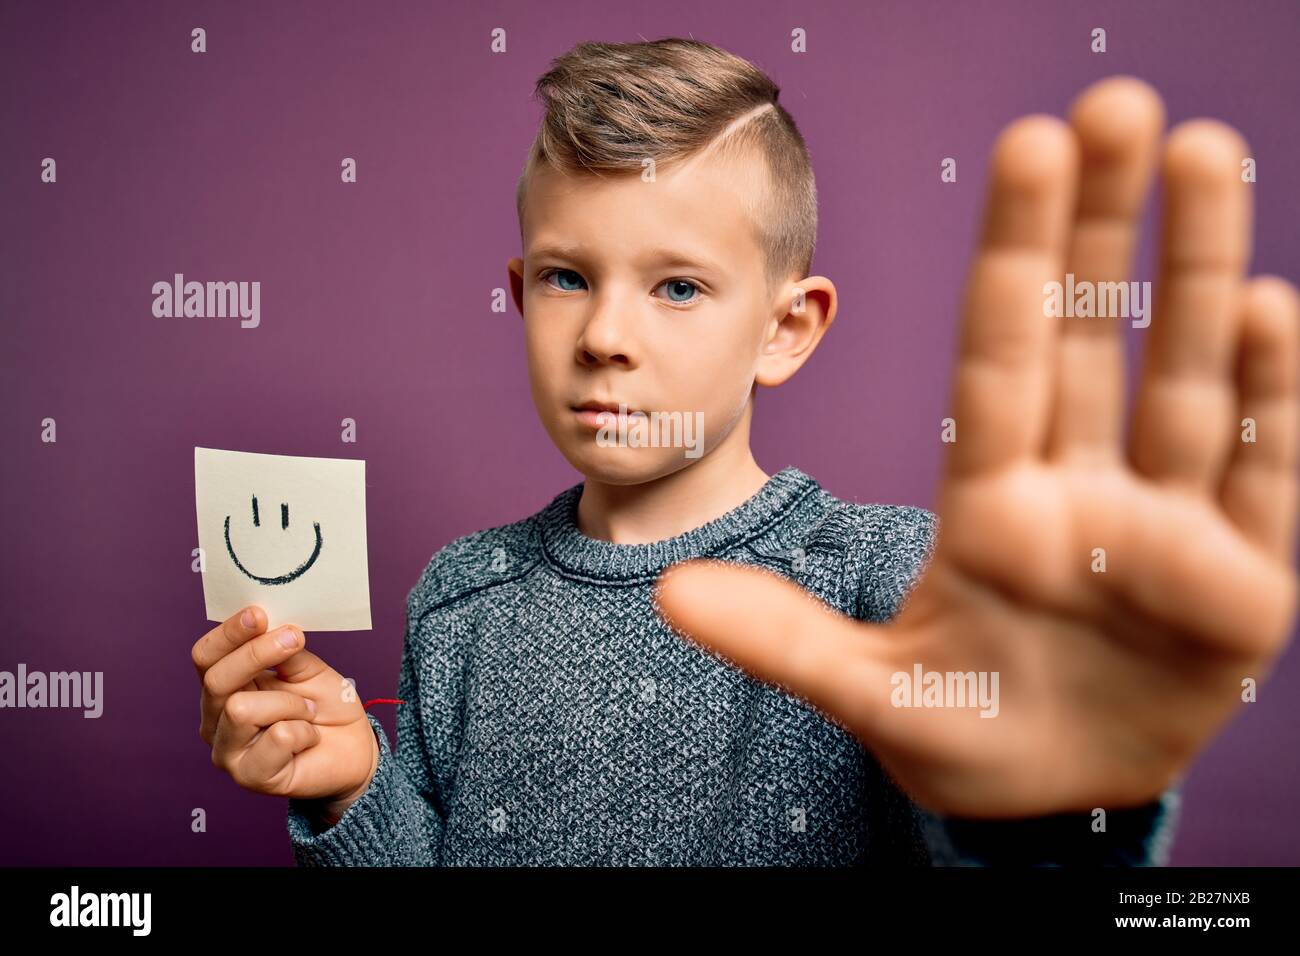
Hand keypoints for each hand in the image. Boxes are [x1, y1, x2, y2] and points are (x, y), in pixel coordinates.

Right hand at [193, 606, 377, 821]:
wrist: (354, 747)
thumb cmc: (324, 705)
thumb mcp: (305, 667)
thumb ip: (281, 649)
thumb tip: (267, 624)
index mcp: (223, 687)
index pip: (205, 657)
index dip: (228, 634)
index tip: (258, 614)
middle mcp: (215, 719)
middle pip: (216, 680)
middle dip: (257, 655)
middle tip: (295, 641)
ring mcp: (227, 751)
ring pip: (242, 709)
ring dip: (290, 703)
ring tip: (307, 710)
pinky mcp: (250, 776)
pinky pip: (277, 736)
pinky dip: (304, 730)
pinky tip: (309, 737)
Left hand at [653, 76, 1298, 818]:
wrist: (1057, 804)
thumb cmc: (964, 733)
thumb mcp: (872, 693)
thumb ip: (782, 640)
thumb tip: (666, 591)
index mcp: (991, 509)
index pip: (999, 362)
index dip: (1011, 260)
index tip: (1024, 146)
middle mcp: (1079, 493)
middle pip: (1091, 341)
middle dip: (1102, 230)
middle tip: (1113, 106)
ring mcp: (1165, 529)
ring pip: (1187, 381)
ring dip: (1199, 273)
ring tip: (1200, 153)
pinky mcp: (1242, 578)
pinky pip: (1262, 474)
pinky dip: (1272, 397)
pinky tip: (1269, 306)